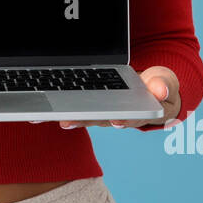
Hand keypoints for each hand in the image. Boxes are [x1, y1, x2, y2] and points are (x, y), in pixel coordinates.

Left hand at [47, 66, 180, 130]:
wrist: (148, 87)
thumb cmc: (157, 85)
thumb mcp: (166, 81)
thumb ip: (164, 84)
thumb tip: (161, 90)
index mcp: (139, 113)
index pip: (131, 117)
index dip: (123, 119)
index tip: (117, 120)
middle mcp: (116, 117)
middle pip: (99, 119)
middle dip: (83, 120)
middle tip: (67, 121)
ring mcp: (100, 114)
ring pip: (82, 117)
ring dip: (65, 117)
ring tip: (46, 117)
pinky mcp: (86, 108)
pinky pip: (70, 110)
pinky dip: (54, 110)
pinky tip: (37, 113)